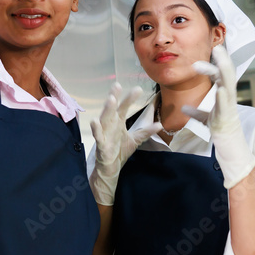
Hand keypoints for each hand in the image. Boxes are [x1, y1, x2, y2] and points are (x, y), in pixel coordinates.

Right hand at [89, 84, 160, 205]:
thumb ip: (146, 132)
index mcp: (118, 122)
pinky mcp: (101, 145)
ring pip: (104, 119)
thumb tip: (160, 124)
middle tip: (117, 86)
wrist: (111, 168)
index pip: (123, 107)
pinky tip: (95, 121)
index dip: (129, 98)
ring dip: (107, 109)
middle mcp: (110, 125)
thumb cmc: (119, 151)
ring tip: (111, 99)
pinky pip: (98, 136)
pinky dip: (96, 129)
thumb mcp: (135, 140)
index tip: (137, 88)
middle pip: (112, 109)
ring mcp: (104, 134)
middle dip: (114, 97)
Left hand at [189, 45, 254, 188]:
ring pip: (229, 83)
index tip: (205, 53)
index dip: (214, 62)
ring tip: (219, 56)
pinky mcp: (227, 117)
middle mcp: (228, 96)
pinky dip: (223, 96)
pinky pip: (226, 105)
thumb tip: (183, 106)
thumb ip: (195, 111)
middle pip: (227, 73)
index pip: (219, 73)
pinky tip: (219, 89)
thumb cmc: (219, 129)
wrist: (230, 146)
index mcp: (223, 93)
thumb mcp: (205, 118)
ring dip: (224, 69)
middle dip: (223, 59)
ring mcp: (229, 105)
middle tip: (216, 46)